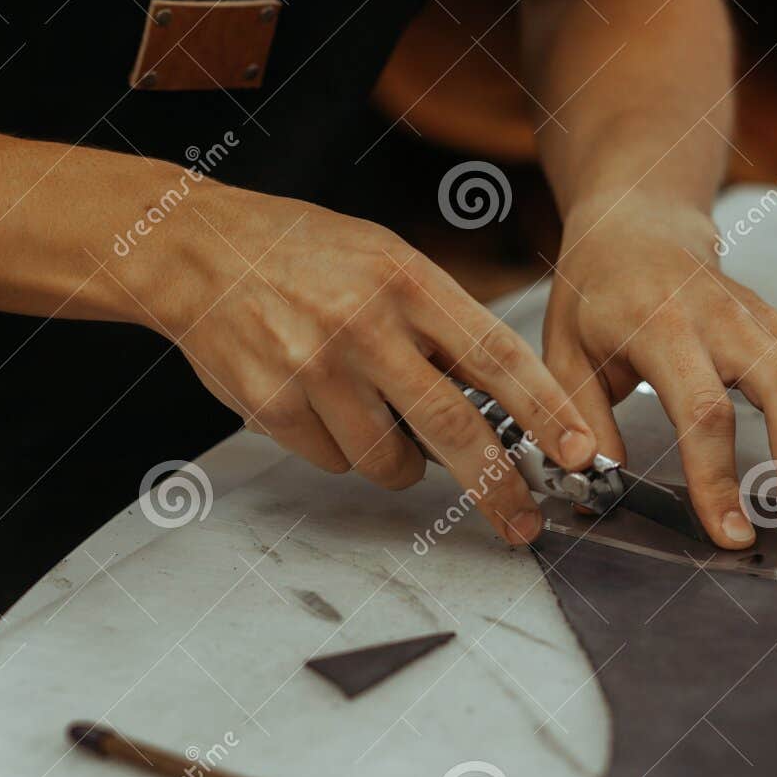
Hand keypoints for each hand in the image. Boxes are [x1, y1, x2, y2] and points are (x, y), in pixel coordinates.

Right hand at [140, 183, 596, 544]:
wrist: (198, 253)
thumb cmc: (299, 252)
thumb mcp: (384, 259)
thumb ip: (439, 322)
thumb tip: (501, 399)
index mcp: (406, 281)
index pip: (495, 356)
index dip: (545, 410)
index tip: (578, 452)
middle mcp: (365, 326)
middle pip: (454, 428)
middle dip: (497, 488)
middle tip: (523, 524)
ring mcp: (316, 370)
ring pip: (388, 462)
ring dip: (394, 456)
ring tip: (367, 405)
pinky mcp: (274, 407)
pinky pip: (333, 460)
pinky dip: (337, 445)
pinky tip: (314, 397)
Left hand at [542, 192, 776, 547]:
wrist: (635, 224)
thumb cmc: (596, 293)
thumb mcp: (562, 352)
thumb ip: (578, 418)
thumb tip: (592, 480)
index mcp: (660, 327)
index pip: (702, 410)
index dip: (719, 476)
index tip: (730, 532)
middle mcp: (722, 319)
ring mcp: (761, 318)